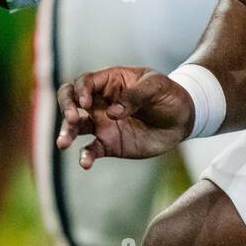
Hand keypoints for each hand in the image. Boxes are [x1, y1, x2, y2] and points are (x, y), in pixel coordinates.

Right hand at [57, 66, 194, 168]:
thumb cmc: (168, 94)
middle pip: (71, 101)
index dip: (80, 91)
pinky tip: (85, 163)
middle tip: (73, 119)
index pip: (84, 82)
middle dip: (67, 108)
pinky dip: (85, 156)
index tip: (86, 103)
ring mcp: (102, 123)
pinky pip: (91, 150)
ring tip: (63, 143)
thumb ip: (136, 95)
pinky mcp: (109, 144)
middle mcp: (100, 102)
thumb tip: (112, 113)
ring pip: (74, 127)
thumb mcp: (157, 86)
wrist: (182, 119)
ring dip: (66, 133)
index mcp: (110, 82)